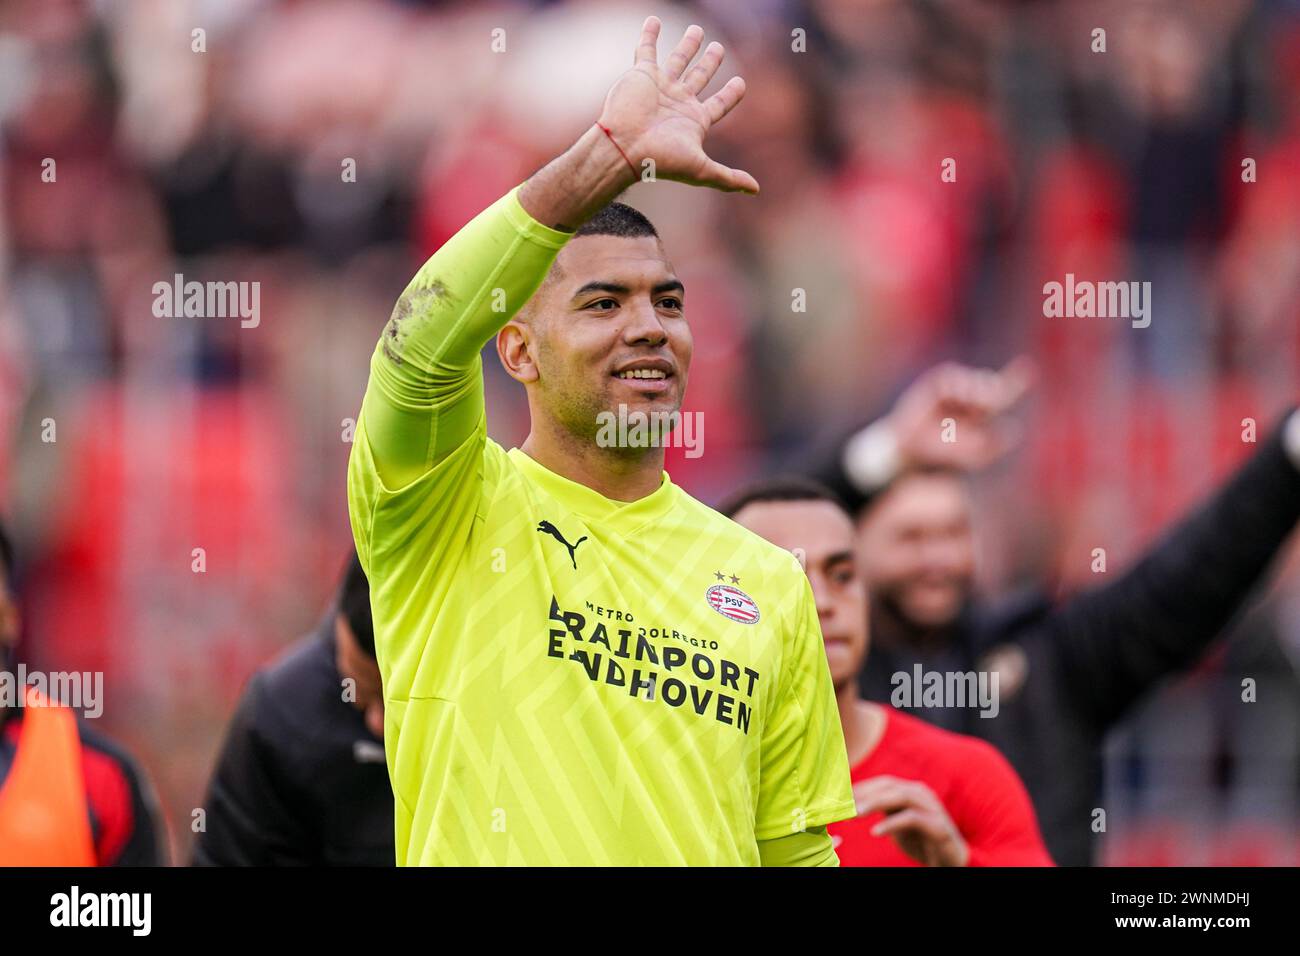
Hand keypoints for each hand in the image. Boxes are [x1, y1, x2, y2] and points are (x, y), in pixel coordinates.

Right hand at [598, 17, 757, 193]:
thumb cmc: (660, 160)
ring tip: (697, 30)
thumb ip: (728, 178)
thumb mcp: (701, 169)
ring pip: (678, 60)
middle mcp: (678, 102)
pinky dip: (649, 34)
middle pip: (699, 77)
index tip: (741, 83)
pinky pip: (646, 49)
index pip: (719, 104)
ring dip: (688, 45)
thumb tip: (756, 190)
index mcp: (694, 120)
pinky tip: (654, 20)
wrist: (624, 148)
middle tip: (719, 47)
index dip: (731, 94)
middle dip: (710, 63)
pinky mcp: (642, 75)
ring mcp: (661, 87)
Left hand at [853, 775, 969, 866]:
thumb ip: (882, 810)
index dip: (861, 787)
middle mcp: (921, 794)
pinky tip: (875, 832)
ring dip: (875, 803)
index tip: (840, 797)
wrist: (951, 860)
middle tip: (843, 805)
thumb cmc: (921, 840)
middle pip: (889, 785)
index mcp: (911, 790)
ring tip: (855, 814)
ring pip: (900, 796)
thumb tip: (852, 805)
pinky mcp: (938, 826)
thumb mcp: (897, 822)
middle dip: (864, 793)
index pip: (883, 782)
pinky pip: (912, 819)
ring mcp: (931, 808)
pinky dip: (891, 824)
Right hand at [886, 357, 1034, 472]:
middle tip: (992, 401)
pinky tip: (957, 396)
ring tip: (973, 404)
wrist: (911, 452)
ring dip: (978, 392)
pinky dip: (958, 387)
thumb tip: (1014, 428)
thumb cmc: (942, 457)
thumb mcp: (974, 456)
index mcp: (978, 413)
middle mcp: (967, 398)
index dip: (1014, 380)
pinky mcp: (936, 385)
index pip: (1000, 393)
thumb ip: (995, 445)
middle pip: (990, 384)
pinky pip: (952, 378)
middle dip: (994, 391)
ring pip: (975, 381)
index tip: (1028, 367)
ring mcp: (951, 390)